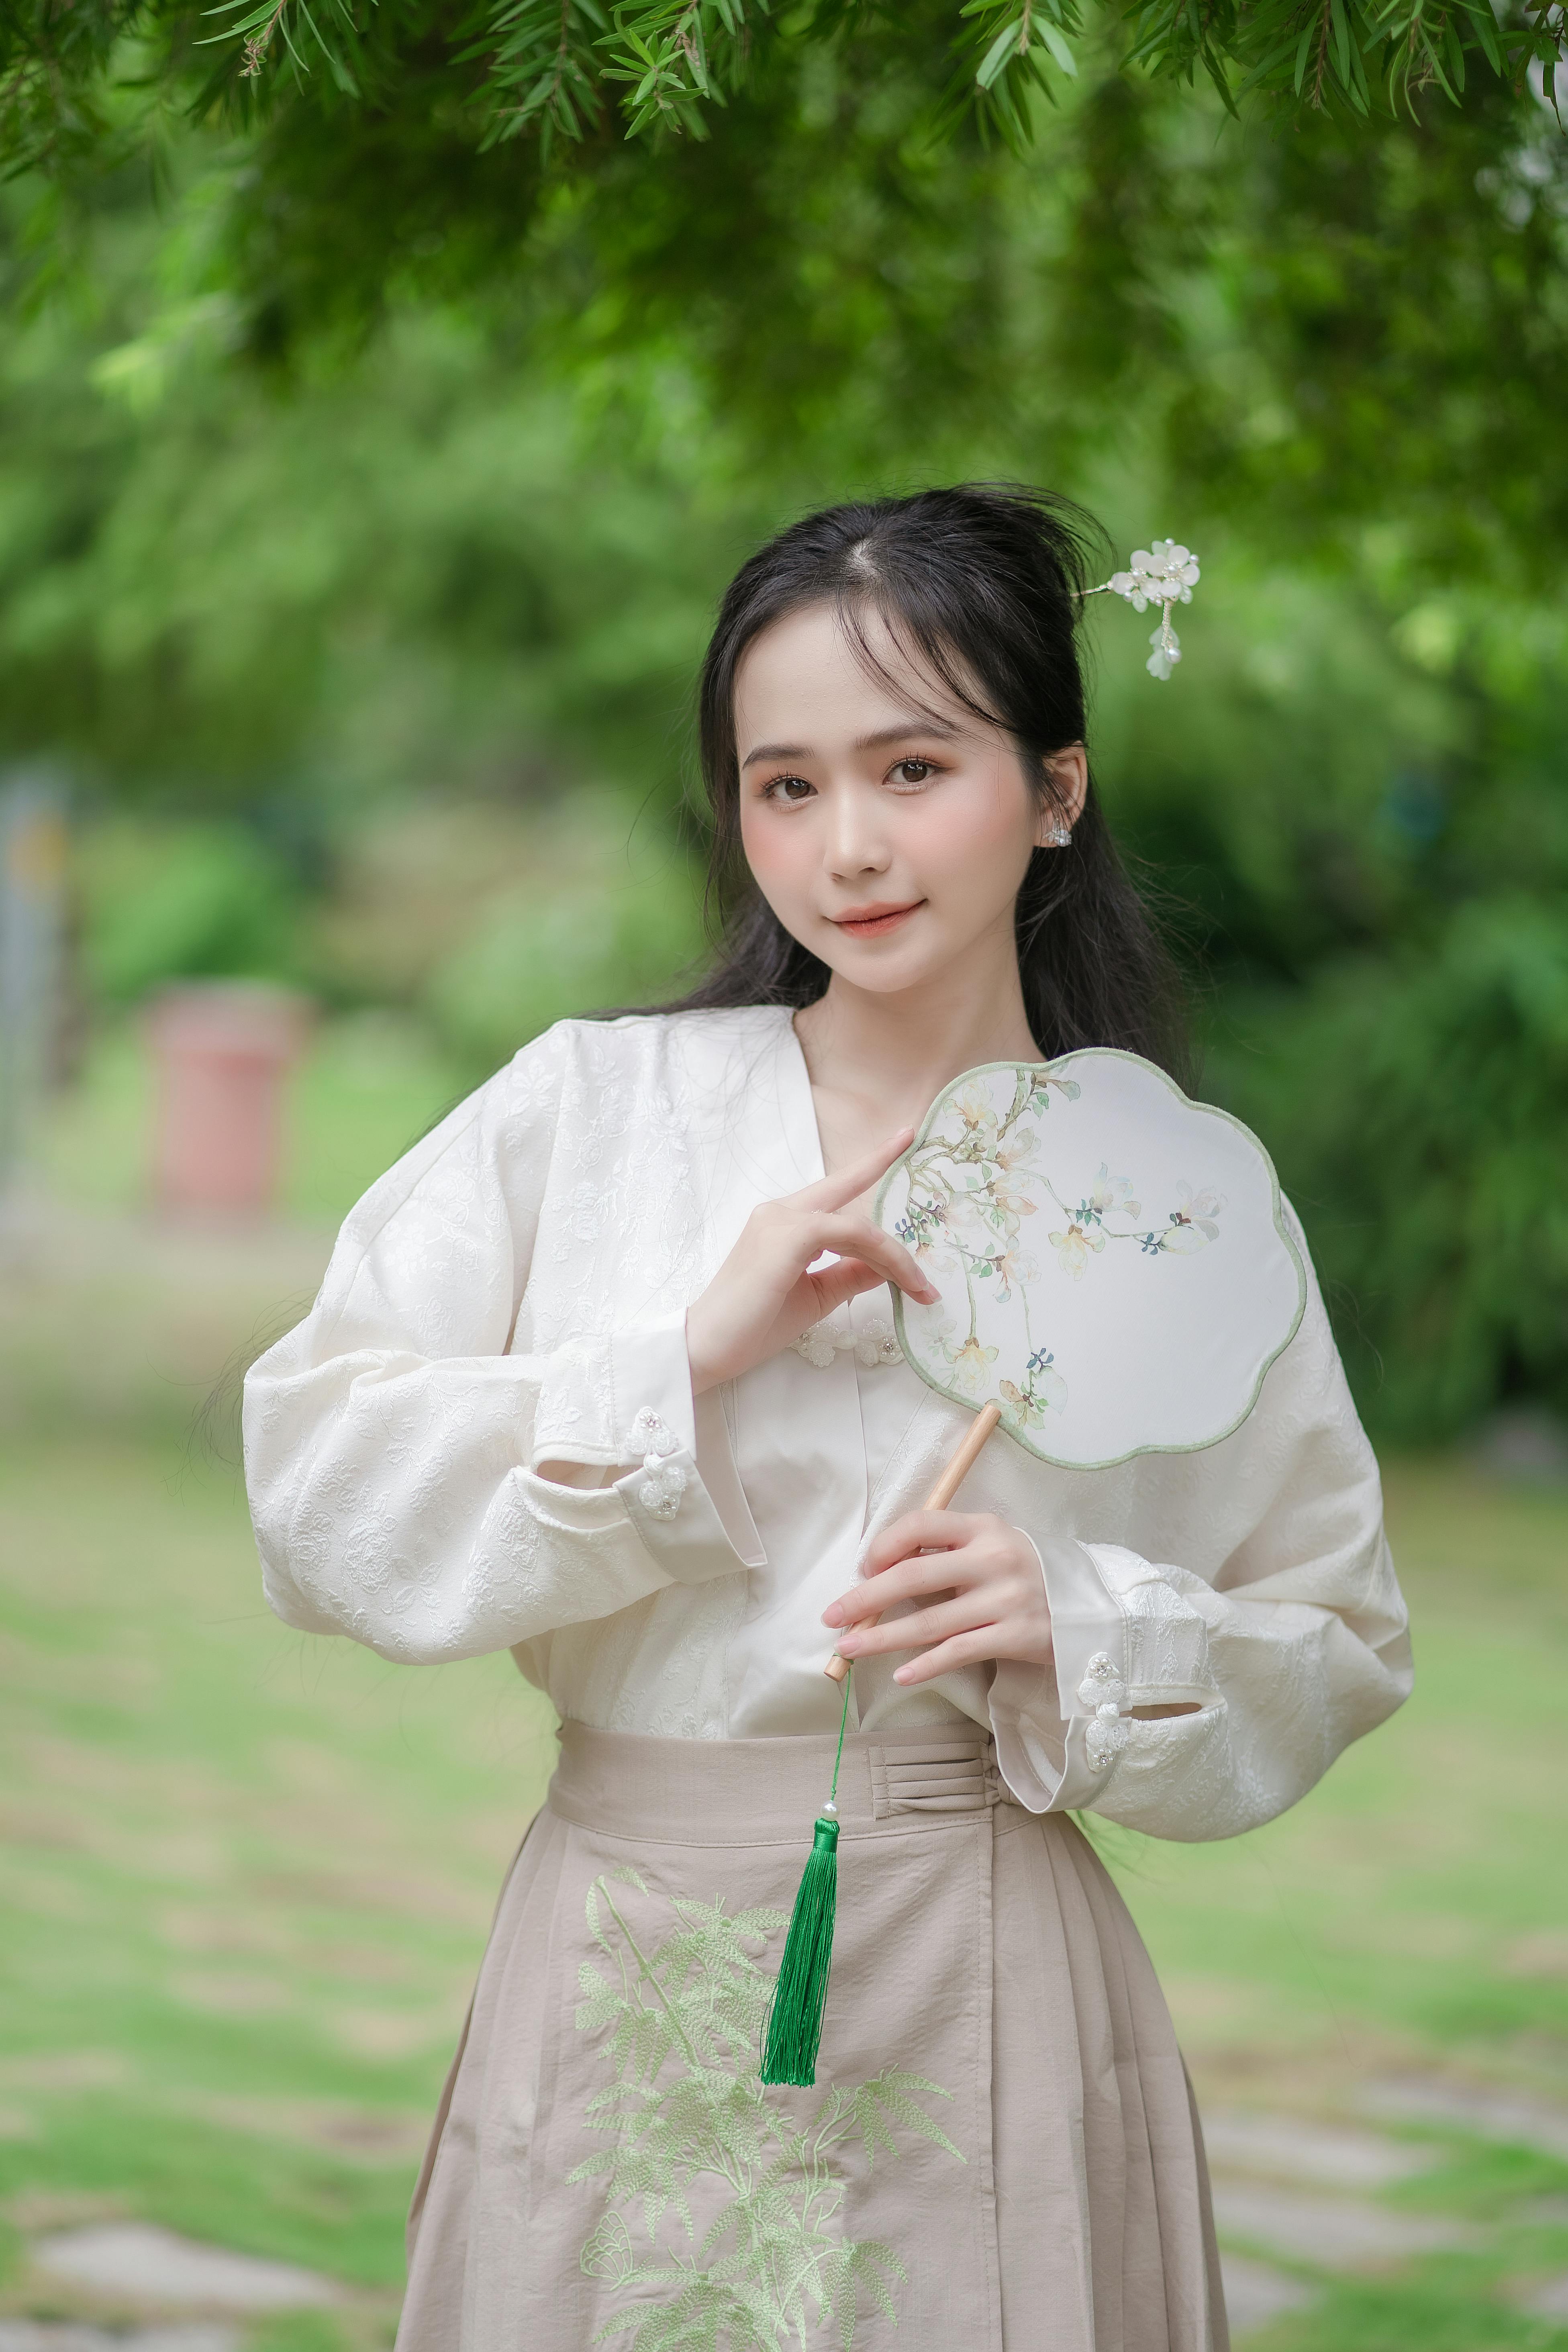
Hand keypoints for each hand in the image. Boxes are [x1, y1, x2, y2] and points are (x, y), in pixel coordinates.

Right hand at [685, 1133, 939, 1395]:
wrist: (708, 1348)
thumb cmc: (754, 1326)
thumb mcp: (816, 1296)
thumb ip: (849, 1275)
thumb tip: (888, 1265)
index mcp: (783, 1223)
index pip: (835, 1189)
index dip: (869, 1164)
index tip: (902, 1138)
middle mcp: (780, 1212)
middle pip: (849, 1195)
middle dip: (886, 1189)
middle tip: (918, 1203)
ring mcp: (780, 1220)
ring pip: (858, 1224)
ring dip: (894, 1256)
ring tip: (920, 1287)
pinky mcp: (786, 1236)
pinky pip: (851, 1235)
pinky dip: (881, 1255)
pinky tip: (899, 1277)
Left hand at [822, 1511, 1051, 1686]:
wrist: (1088, 1606)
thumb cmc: (1023, 1574)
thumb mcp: (990, 1546)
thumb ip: (946, 1550)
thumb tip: (880, 1571)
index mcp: (983, 1527)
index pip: (922, 1522)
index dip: (884, 1544)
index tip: (863, 1567)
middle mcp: (993, 1559)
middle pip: (914, 1575)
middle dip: (865, 1597)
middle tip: (832, 1615)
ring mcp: (1005, 1599)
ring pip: (929, 1622)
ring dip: (882, 1637)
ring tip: (849, 1648)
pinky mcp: (1015, 1636)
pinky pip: (958, 1652)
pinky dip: (925, 1665)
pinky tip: (900, 1673)